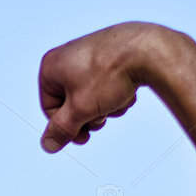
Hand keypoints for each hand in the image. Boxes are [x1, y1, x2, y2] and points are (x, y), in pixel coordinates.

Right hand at [38, 22, 158, 152]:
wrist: (147, 50)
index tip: (83, 137)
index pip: (50, 109)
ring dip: (104, 107)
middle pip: (71, 103)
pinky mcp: (108, 55)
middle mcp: (67, 56)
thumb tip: (48, 144)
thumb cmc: (110, 73)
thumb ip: (61, 129)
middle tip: (102, 118)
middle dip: (89, 115)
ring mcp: (89, 54)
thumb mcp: (80, 110)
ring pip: (90, 96)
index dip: (67, 127)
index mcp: (51, 66)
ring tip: (117, 101)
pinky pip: (105, 84)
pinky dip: (114, 93)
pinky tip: (126, 91)